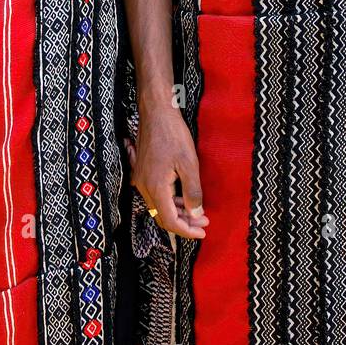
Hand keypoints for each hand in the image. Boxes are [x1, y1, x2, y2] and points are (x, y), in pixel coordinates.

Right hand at [127, 106, 208, 240]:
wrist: (156, 112)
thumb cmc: (173, 134)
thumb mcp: (189, 164)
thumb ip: (192, 192)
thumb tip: (195, 214)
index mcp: (155, 188)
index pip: (170, 221)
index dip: (187, 231)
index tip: (203, 232)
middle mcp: (144, 187)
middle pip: (162, 216)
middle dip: (184, 223)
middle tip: (204, 223)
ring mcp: (141, 179)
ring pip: (159, 206)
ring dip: (178, 212)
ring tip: (198, 212)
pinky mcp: (142, 172)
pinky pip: (155, 195)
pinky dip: (170, 201)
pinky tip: (184, 198)